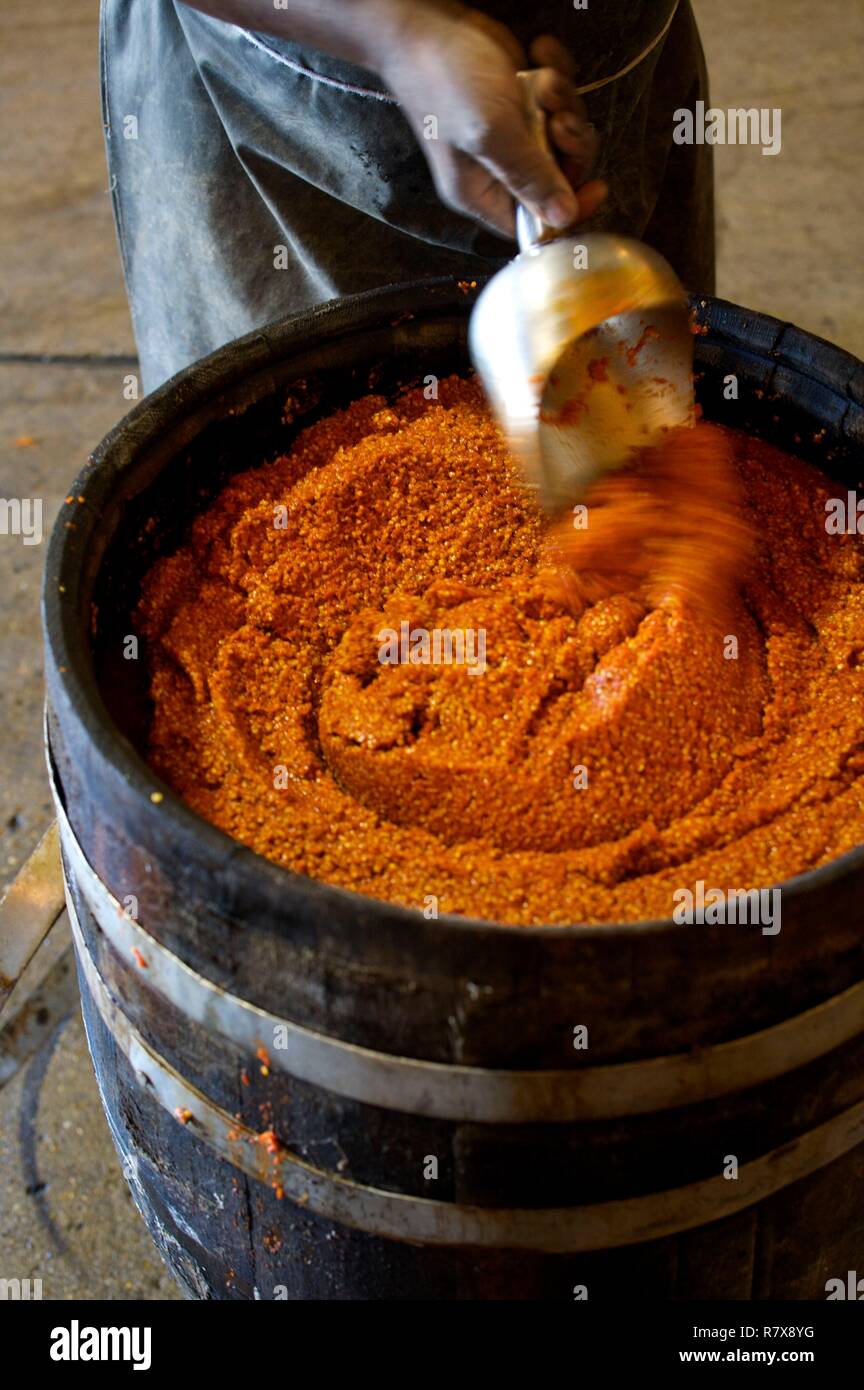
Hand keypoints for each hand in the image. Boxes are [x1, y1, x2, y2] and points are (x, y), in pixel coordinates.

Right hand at [378, 4, 606, 238]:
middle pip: (562, 178)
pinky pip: (560, 97)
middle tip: (558, 120)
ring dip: (563, 102)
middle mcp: (500, 170)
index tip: (597, 187)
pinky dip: (557, 73)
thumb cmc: (446, 82)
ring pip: (567, 134)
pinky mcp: (524, 99)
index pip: (536, 224)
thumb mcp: (490, 135)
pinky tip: (536, 57)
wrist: (426, 23)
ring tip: (540, 81)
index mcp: (484, 194)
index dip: (569, 212)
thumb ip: (529, 177)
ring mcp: (514, 133)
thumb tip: (563, 218)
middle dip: (570, 144)